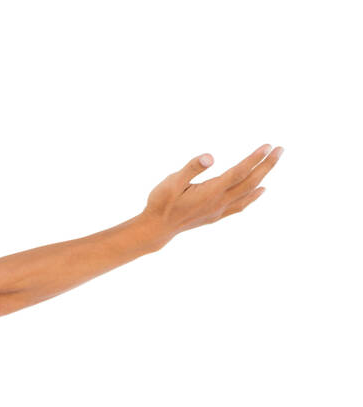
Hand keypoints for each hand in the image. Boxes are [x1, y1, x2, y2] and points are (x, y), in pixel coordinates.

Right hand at [141, 144, 282, 245]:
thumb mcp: (171, 182)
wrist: (156, 229)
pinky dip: (253, 196)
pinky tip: (260, 190)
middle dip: (266, 165)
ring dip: (262, 177)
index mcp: (211, 192)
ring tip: (273, 162)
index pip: (239, 172)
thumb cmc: (161, 203)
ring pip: (248, 192)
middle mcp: (219, 201)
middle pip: (249, 181)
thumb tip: (210, 157)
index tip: (268, 146)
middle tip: (280, 149)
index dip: (255, 159)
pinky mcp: (215, 215)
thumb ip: (191, 168)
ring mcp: (219, 210)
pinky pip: (241, 205)